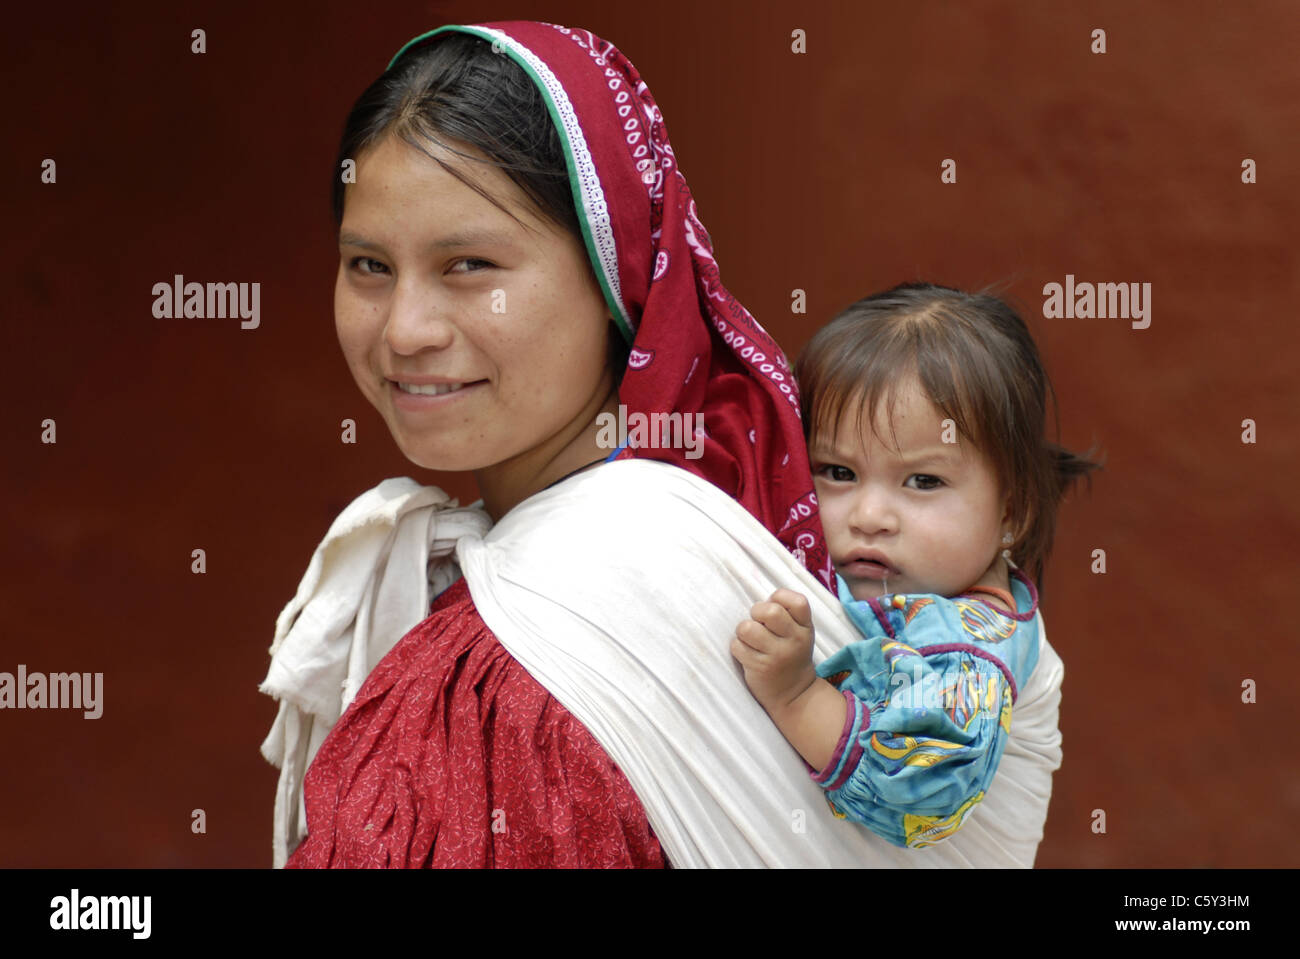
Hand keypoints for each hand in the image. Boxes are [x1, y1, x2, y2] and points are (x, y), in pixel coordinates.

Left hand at [731, 589, 817, 714]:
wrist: (795, 694)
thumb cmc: (791, 655)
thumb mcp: (799, 633)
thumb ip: (787, 614)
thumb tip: (761, 601)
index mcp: (805, 627)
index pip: (798, 601)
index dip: (779, 597)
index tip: (774, 606)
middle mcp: (795, 640)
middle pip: (770, 611)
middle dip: (756, 612)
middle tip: (758, 622)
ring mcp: (778, 655)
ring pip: (748, 628)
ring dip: (743, 630)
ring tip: (750, 638)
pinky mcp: (760, 668)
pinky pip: (737, 646)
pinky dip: (738, 647)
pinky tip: (747, 653)